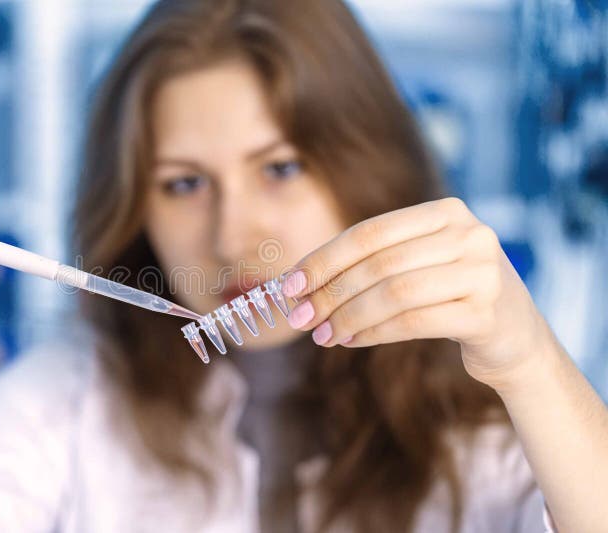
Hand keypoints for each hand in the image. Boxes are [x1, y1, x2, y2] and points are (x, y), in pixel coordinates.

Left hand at [281, 197, 549, 390]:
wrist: (516, 338)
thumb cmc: (450, 296)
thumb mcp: (416, 265)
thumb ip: (369, 264)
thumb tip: (299, 286)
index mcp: (447, 211)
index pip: (369, 232)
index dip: (323, 259)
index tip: (288, 285)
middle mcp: (471, 234)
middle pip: (378, 262)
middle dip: (330, 292)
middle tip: (300, 318)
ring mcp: (484, 272)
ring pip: (393, 292)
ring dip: (348, 316)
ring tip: (322, 335)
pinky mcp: (488, 313)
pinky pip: (413, 321)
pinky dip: (373, 332)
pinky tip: (351, 340)